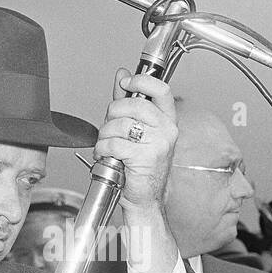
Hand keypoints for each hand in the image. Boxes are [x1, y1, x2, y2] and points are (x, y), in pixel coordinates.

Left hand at [95, 70, 178, 212]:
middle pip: (132, 105)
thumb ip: (129, 100)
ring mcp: (159, 144)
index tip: (125, 84)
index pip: (160, 89)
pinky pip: (114, 143)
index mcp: (168, 121)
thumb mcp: (136, 128)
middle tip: (112, 129)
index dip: (140, 82)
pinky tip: (108, 156)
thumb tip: (123, 74)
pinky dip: (103, 149)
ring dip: (105, 135)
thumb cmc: (140, 165)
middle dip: (112, 115)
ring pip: (119, 124)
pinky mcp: (145, 157)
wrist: (145, 198)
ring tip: (109, 146)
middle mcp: (167, 131)